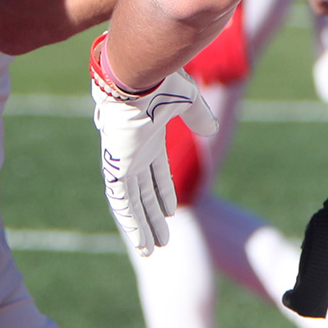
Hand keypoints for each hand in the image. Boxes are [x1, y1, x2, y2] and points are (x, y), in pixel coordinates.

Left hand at [92, 42, 217, 254]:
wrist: (135, 76)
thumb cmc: (159, 83)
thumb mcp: (187, 100)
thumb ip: (198, 115)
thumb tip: (210, 129)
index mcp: (148, 140)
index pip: (155, 174)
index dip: (164, 195)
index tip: (171, 214)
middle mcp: (134, 154)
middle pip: (144, 195)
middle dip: (153, 219)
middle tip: (162, 242)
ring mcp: (124, 162)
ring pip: (133, 204)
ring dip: (143, 228)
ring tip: (152, 251)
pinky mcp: (117, 167)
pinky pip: (122, 202)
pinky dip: (130, 222)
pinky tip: (139, 241)